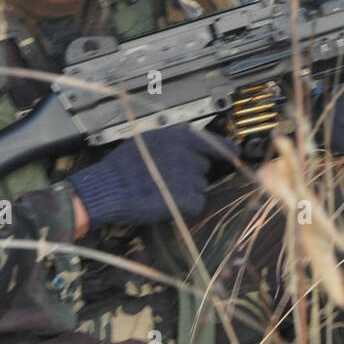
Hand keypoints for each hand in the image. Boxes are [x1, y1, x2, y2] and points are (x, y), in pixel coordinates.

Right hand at [69, 126, 233, 228]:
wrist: (109, 187)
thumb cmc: (122, 166)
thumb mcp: (147, 140)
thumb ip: (171, 142)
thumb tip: (187, 146)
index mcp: (179, 136)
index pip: (213, 141)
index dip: (224, 149)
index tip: (234, 152)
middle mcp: (188, 153)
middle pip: (203, 167)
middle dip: (191, 174)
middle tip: (168, 180)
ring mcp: (189, 176)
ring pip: (200, 186)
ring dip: (187, 191)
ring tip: (162, 191)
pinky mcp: (187, 198)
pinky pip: (197, 203)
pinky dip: (186, 207)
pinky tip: (168, 203)